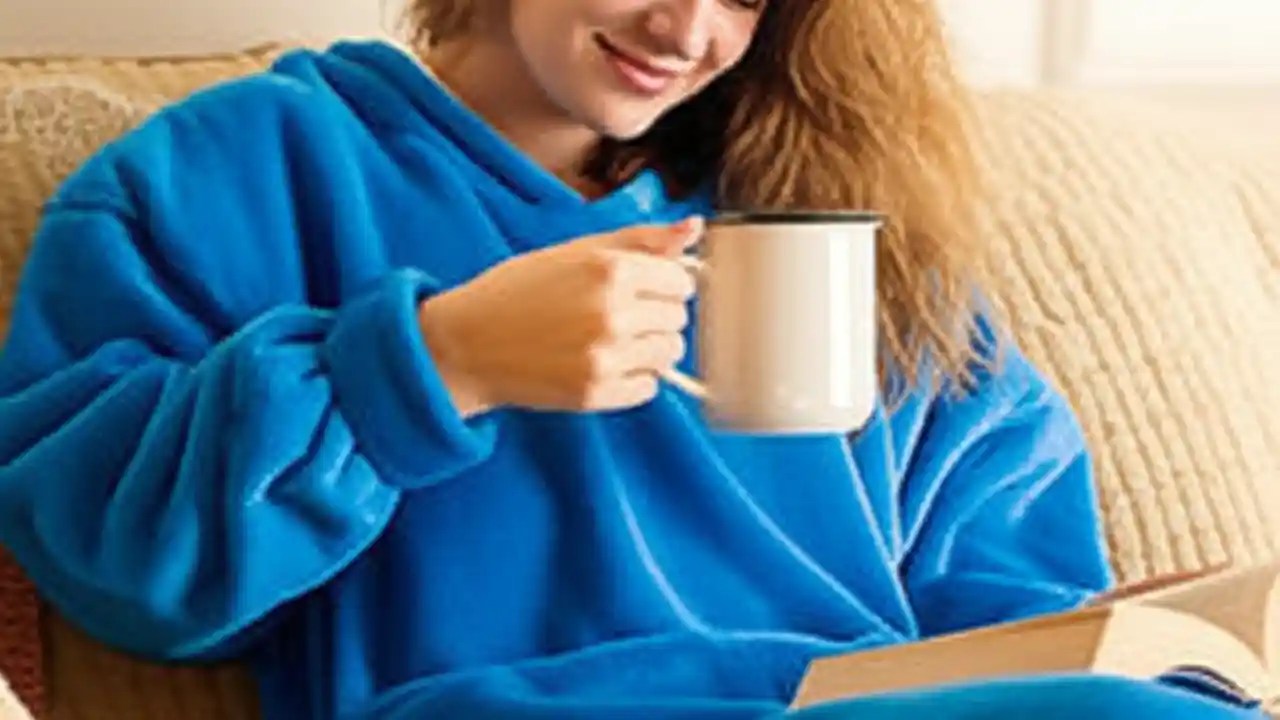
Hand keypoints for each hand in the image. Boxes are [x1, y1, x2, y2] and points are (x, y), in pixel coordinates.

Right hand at [418, 217, 702, 415]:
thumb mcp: (576, 250)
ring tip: (611, 339)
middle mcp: (612, 314)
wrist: (468, 344)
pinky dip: (634, 378)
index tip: (642, 287)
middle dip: (656, 315)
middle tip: (618, 314)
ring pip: (669, 354)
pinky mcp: (596, 394)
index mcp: (610, 270)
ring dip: (649, 347)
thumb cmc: (519, 291)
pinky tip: (602, 363)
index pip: (682, 282)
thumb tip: (694, 228)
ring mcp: (605, 358)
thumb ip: (640, 239)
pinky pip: (648, 388)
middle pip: (678, 319)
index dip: (665, 283)